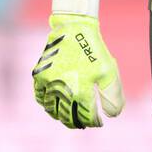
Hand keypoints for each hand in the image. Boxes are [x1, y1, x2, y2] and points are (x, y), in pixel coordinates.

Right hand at [32, 13, 123, 127]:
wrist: (74, 28)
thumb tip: (112, 115)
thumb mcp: (110, 72)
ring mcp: (48, 82)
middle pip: (67, 117)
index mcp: (80, 91)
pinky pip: (39, 96)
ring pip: (50, 110)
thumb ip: (112, 96)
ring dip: (59, 116)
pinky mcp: (39, 74)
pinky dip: (45, 103)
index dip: (94, 122)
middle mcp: (62, 89)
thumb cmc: (94, 50)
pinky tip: (53, 104)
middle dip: (76, 123)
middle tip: (82, 123)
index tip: (98, 122)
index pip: (86, 117)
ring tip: (67, 116)